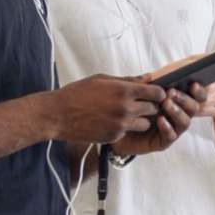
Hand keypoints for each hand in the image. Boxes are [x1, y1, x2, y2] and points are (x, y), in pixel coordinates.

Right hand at [49, 74, 166, 143]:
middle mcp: (126, 108)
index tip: (155, 94)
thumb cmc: (76, 94)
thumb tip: (147, 77)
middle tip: (141, 105)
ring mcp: (121, 124)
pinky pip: (128, 132)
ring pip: (145, 124)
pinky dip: (124, 128)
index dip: (158, 93)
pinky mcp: (114, 136)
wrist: (56, 115)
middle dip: (150, 106)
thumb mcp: (101, 80)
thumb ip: (127, 80)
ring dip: (141, 120)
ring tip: (128, 115)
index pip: (157, 93)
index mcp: (124, 91)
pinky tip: (111, 122)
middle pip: (154, 109)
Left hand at [113, 82, 205, 155]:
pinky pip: (171, 135)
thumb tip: (149, 76)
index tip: (192, 84)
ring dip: (177, 112)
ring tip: (166, 104)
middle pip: (193, 108)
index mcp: (179, 103)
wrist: (119, 131)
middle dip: (184, 99)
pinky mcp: (164, 142)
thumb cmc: (132, 112)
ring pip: (185, 122)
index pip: (197, 97)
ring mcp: (174, 129)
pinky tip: (160, 119)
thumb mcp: (139, 97)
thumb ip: (144, 88)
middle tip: (171, 92)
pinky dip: (167, 126)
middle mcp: (180, 116)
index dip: (199, 91)